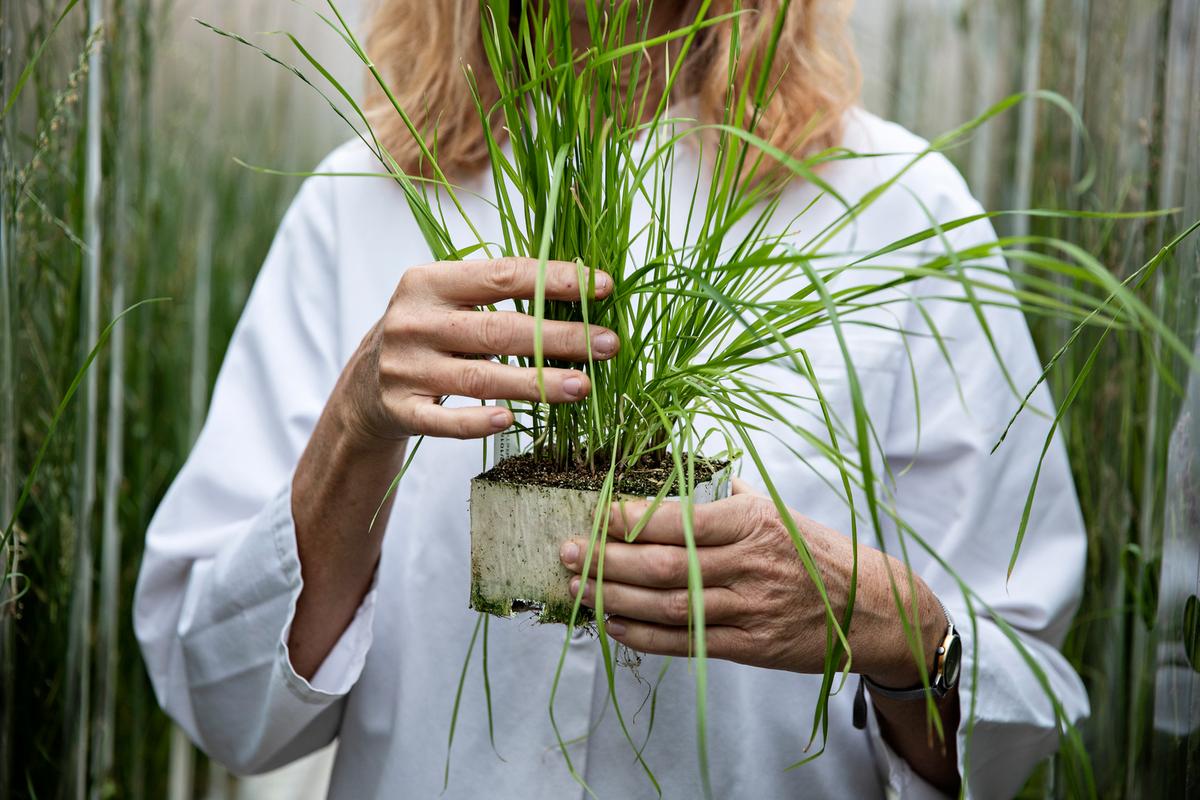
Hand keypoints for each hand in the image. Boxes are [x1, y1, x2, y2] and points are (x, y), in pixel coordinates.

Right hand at [339, 257, 617, 442]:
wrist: (364, 384)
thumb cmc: (428, 333)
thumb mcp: (448, 300)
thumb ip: (497, 291)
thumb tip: (581, 290)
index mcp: (428, 282)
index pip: (502, 276)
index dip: (556, 280)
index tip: (603, 287)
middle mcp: (413, 322)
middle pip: (499, 330)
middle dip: (560, 338)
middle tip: (608, 345)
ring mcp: (404, 368)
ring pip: (481, 378)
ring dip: (537, 384)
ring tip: (583, 386)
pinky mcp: (400, 409)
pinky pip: (446, 421)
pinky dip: (478, 422)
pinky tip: (512, 420)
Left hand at [559, 479, 944, 686]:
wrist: (873, 610)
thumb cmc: (819, 553)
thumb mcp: (780, 512)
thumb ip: (728, 498)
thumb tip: (677, 477)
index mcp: (756, 522)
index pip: (682, 520)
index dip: (632, 520)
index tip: (595, 513)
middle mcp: (751, 566)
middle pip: (665, 566)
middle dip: (607, 559)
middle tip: (566, 551)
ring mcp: (750, 610)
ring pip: (669, 606)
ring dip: (614, 598)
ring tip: (576, 587)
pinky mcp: (751, 648)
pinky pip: (686, 642)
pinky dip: (643, 635)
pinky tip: (611, 623)